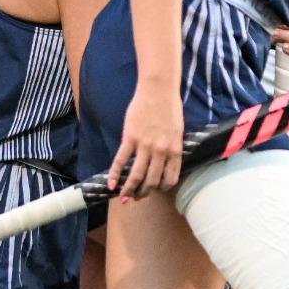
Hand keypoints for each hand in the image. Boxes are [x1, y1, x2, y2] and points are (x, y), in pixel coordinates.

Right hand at [108, 83, 185, 198]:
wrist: (158, 90)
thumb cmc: (170, 108)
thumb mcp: (177, 131)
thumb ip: (172, 148)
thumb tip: (163, 162)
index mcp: (175, 151)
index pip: (169, 179)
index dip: (161, 188)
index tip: (155, 190)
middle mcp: (160, 151)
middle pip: (151, 181)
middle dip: (143, 193)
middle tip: (136, 198)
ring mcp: (144, 145)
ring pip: (136, 175)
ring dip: (129, 189)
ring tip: (124, 197)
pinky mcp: (130, 138)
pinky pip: (121, 160)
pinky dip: (115, 174)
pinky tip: (111, 184)